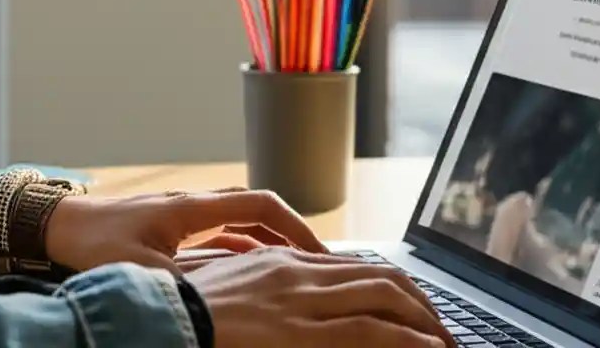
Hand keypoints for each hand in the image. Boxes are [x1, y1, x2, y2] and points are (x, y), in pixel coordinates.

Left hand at [43, 188, 326, 273]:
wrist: (55, 225)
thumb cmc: (92, 243)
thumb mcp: (141, 270)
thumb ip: (185, 282)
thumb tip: (220, 301)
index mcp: (193, 208)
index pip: (260, 205)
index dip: (295, 226)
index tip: (318, 253)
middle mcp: (194, 204)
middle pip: (258, 209)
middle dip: (292, 235)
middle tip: (318, 265)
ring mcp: (184, 213)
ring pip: (241, 221)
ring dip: (269, 242)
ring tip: (295, 271)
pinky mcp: (172, 227)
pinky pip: (221, 232)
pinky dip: (244, 247)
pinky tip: (251, 271)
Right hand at [188, 247, 455, 347]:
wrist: (154, 322)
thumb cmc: (179, 313)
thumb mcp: (225, 289)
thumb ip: (261, 289)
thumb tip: (281, 303)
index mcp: (278, 261)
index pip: (352, 266)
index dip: (390, 286)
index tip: (410, 308)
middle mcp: (297, 273)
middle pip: (378, 276)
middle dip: (418, 302)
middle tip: (439, 330)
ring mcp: (301, 301)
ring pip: (384, 298)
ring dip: (424, 321)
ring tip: (445, 342)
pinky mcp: (300, 334)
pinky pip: (368, 330)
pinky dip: (407, 338)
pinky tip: (428, 347)